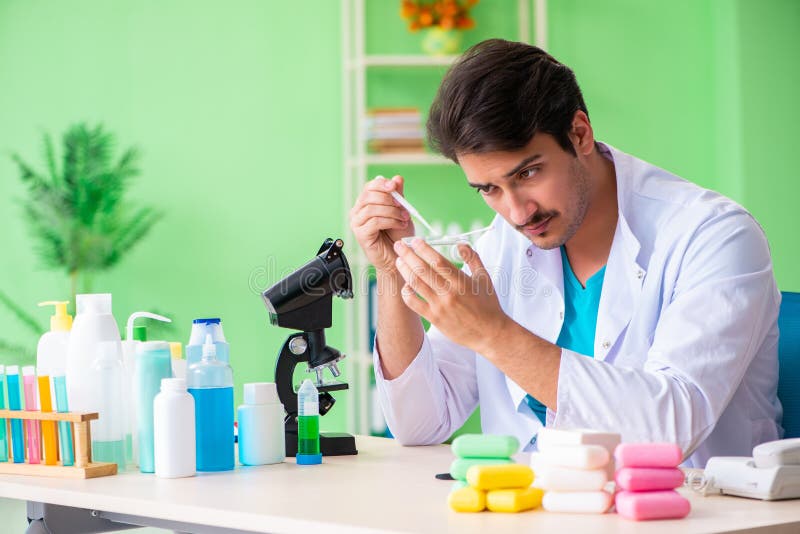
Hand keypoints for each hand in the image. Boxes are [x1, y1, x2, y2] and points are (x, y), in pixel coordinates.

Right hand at [350, 175, 414, 273]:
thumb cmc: (398, 236)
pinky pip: (375, 222)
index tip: (394, 186)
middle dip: (388, 199)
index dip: (381, 184)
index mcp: (366, 203)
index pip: (369, 187)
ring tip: (404, 218)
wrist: (398, 256)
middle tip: (402, 206)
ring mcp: (357, 223)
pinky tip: (400, 225)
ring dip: (392, 212)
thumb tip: (397, 178)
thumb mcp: (401, 211)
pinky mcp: (360, 234)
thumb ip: (398, 195)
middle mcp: (358, 212)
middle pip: (368, 196)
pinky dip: (390, 221)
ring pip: (372, 208)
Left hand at [393, 238, 508, 353]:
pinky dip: (406, 293)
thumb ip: (473, 258)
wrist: (490, 333)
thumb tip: (460, 244)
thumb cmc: (488, 304)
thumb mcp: (484, 278)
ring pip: (416, 284)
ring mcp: (440, 306)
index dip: (424, 249)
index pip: (438, 261)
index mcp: (461, 281)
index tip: (415, 240)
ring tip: (399, 261)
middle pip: (423, 270)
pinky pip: (414, 304)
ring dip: (405, 270)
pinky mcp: (434, 318)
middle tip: (398, 245)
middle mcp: (449, 293)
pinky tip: (406, 285)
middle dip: (408, 255)